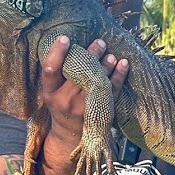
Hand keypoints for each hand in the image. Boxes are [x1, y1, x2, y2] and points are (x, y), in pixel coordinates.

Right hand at [39, 35, 128, 155]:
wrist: (70, 136)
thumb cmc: (60, 107)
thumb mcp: (51, 93)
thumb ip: (57, 74)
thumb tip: (70, 44)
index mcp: (51, 93)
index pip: (51, 70)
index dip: (57, 53)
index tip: (65, 38)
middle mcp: (66, 100)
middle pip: (79, 73)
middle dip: (90, 54)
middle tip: (99, 42)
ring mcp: (84, 107)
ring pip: (97, 81)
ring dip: (106, 64)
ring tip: (110, 53)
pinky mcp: (100, 111)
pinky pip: (112, 90)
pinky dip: (119, 75)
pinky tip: (123, 63)